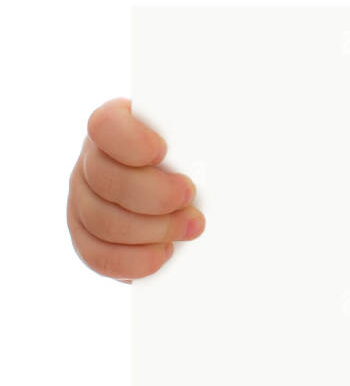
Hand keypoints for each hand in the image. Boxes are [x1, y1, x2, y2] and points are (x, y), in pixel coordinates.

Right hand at [67, 97, 204, 282]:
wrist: (191, 197)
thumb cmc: (203, 157)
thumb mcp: (205, 138)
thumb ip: (207, 135)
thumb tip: (231, 139)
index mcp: (117, 126)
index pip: (106, 125)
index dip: (129, 141)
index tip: (162, 152)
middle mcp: (92, 162)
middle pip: (105, 179)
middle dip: (153, 195)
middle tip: (190, 199)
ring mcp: (83, 201)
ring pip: (102, 221)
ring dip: (151, 230)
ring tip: (190, 228)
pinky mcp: (86, 238)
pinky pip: (97, 256)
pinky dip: (133, 260)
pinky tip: (164, 253)